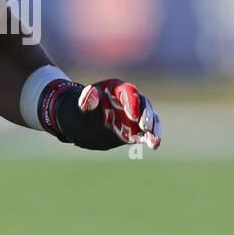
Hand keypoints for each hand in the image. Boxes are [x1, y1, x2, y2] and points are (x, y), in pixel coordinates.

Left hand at [41, 77, 161, 149]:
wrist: (79, 123)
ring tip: (153, 141)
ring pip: (148, 118)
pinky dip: (151, 137)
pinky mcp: (135, 128)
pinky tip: (154, 145)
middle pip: (143, 104)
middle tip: (145, 127)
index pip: (129, 92)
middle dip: (146, 115)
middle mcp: (129, 100)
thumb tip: (90, 92)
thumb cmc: (80, 109)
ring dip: (153, 129)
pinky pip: (146, 132)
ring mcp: (134, 115)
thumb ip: (87, 99)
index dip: (132, 103)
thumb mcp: (81, 104)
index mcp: (117, 89)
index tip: (132, 116)